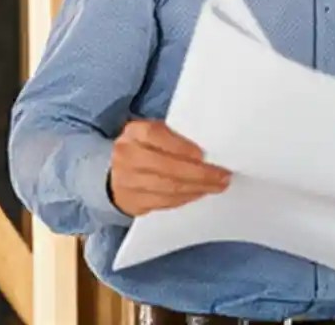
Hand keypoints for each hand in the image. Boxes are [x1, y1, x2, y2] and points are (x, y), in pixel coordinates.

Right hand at [109, 120, 230, 215]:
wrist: (112, 172)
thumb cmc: (143, 148)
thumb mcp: (152, 133)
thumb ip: (173, 136)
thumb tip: (208, 147)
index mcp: (134, 132)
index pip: (156, 136)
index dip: (181, 147)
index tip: (203, 155)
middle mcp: (127, 156)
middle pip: (167, 167)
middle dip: (200, 173)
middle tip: (222, 175)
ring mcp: (127, 181)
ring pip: (168, 187)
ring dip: (198, 188)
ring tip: (217, 185)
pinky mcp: (132, 202)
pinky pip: (164, 202)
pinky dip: (186, 198)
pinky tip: (200, 192)